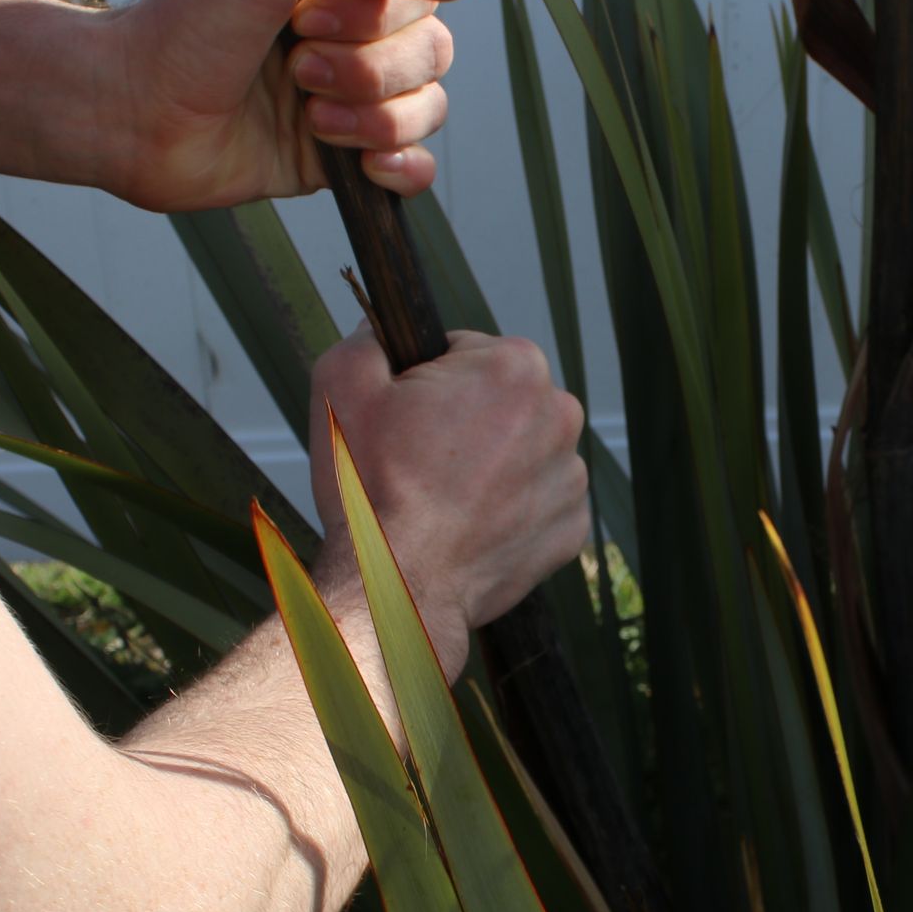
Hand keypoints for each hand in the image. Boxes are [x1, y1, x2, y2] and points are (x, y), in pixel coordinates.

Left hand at [98, 0, 469, 210]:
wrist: (134, 111)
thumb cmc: (190, 21)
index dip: (377, 16)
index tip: (303, 18)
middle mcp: (355, 42)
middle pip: (433, 56)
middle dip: (370, 69)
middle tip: (296, 68)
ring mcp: (350, 103)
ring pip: (428, 111)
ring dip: (372, 117)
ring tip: (307, 116)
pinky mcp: (339, 165)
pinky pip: (415, 170)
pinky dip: (400, 167)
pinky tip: (362, 164)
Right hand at [309, 329, 588, 674]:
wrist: (398, 586)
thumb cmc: (368, 484)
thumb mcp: (340, 382)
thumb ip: (369, 335)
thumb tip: (384, 324)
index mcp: (516, 365)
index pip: (465, 353)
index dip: (426, 381)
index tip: (406, 418)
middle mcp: (561, 412)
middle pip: (501, 401)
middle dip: (464, 421)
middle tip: (418, 461)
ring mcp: (571, 476)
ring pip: (522, 453)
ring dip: (490, 467)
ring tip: (442, 500)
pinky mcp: (572, 529)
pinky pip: (537, 505)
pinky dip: (508, 514)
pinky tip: (468, 529)